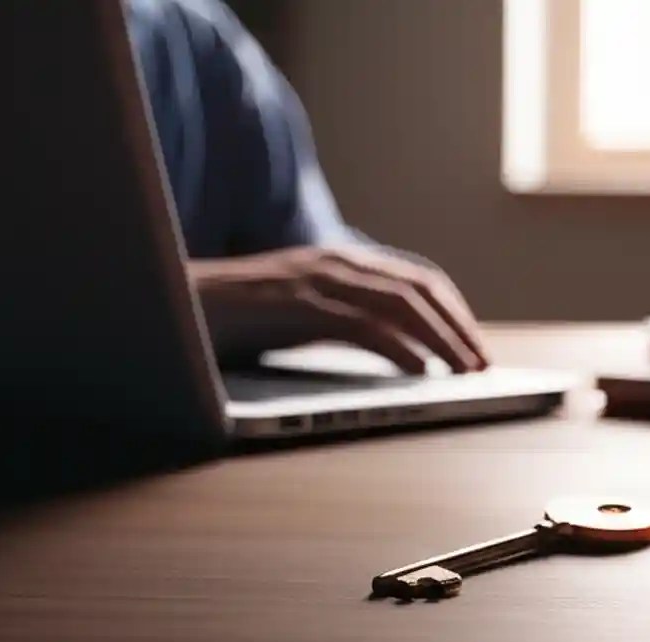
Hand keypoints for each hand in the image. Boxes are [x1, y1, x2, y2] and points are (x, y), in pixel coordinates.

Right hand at [189, 247, 489, 373]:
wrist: (167, 309)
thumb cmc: (232, 320)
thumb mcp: (299, 316)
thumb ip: (343, 322)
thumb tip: (400, 355)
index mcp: (338, 261)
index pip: (414, 279)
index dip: (452, 311)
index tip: (473, 343)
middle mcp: (334, 263)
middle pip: (419, 288)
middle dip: (458, 326)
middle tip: (482, 363)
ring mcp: (316, 281)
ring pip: (401, 304)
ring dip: (441, 338)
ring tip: (464, 371)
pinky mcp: (297, 306)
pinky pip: (363, 325)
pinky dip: (398, 347)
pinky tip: (418, 371)